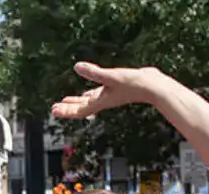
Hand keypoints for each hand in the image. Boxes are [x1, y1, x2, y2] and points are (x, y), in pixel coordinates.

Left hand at [50, 63, 168, 121]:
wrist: (154, 86)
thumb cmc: (134, 84)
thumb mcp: (111, 76)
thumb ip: (94, 72)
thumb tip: (77, 67)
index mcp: (101, 101)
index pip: (80, 110)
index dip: (66, 111)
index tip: (54, 111)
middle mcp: (104, 100)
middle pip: (82, 107)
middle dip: (68, 108)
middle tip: (55, 108)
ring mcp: (110, 95)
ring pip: (90, 100)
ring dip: (78, 101)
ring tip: (66, 100)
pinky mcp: (116, 88)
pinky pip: (99, 93)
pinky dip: (91, 93)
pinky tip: (88, 91)